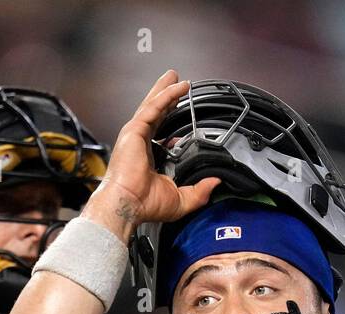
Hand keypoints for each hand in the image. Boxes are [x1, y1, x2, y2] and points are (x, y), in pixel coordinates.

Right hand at [83, 69, 219, 240]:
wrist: (128, 204)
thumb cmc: (145, 205)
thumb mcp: (181, 199)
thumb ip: (200, 191)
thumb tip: (215, 183)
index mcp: (148, 158)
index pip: (161, 135)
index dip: (173, 126)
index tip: (185, 123)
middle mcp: (140, 144)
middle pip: (156, 114)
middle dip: (166, 97)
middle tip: (176, 84)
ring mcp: (136, 135)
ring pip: (153, 106)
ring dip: (165, 90)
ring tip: (175, 77)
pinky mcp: (134, 130)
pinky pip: (153, 107)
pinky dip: (165, 96)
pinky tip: (177, 87)